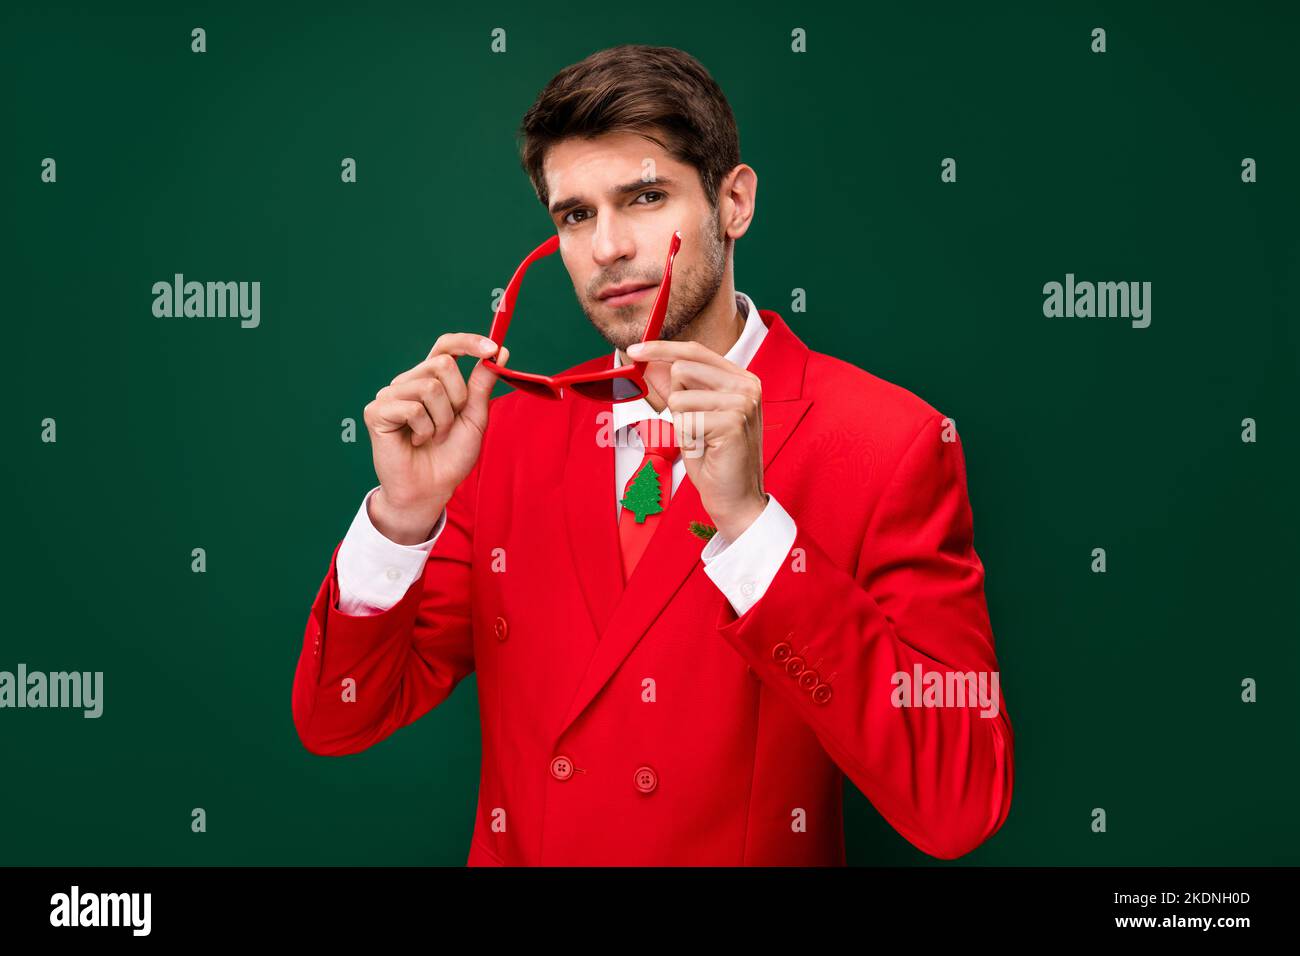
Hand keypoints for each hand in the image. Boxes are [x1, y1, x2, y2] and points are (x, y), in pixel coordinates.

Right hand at [363, 333, 509, 542]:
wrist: (432, 488)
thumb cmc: (451, 455)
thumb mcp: (474, 416)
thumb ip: (482, 384)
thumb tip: (500, 350)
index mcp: (430, 379)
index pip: (445, 346)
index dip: (467, 342)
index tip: (492, 348)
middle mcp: (408, 382)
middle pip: (442, 364)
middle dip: (458, 398)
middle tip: (451, 425)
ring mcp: (389, 395)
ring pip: (429, 387)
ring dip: (442, 419)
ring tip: (434, 437)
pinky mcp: (376, 412)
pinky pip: (412, 408)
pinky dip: (424, 429)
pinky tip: (417, 442)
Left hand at [626, 340, 766, 541]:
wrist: (736, 499)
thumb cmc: (715, 460)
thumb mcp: (692, 418)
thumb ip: (677, 390)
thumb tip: (651, 363)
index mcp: (740, 379)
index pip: (694, 351)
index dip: (661, 348)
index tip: (633, 350)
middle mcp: (746, 385)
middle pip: (682, 369)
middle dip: (675, 400)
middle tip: (695, 427)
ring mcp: (742, 402)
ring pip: (679, 398)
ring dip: (681, 424)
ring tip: (702, 440)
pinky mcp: (732, 422)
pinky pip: (683, 421)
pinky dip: (686, 438)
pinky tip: (706, 450)